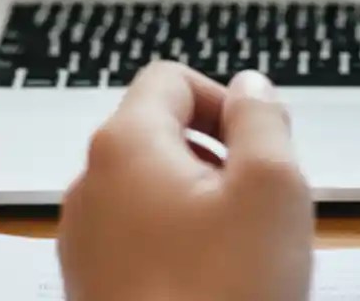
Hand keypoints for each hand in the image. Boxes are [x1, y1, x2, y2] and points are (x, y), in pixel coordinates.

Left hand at [58, 63, 313, 300]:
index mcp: (125, 146)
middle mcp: (91, 187)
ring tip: (240, 256)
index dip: (225, 101)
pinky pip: (142, 241)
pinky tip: (214, 287)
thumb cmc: (221, 298)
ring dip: (203, 208)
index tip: (258, 146)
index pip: (170, 80)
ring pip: (154, 192)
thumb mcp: (272, 187)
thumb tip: (251, 87)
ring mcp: (86, 241)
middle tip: (260, 208)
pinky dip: (182, 249)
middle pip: (162, 136)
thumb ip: (264, 119)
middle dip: (219, 160)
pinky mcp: (93, 286)